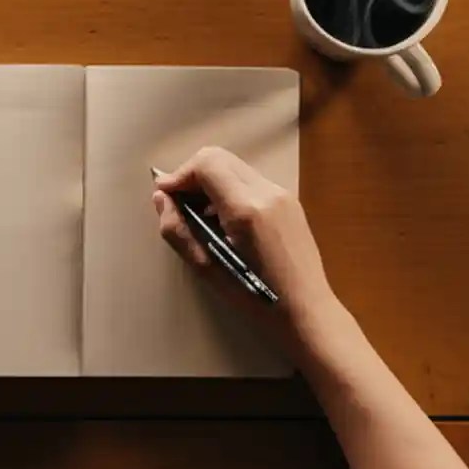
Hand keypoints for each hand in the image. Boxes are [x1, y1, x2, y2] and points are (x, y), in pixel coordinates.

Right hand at [152, 146, 334, 319]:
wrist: (307, 311)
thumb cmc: (257, 300)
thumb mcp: (207, 270)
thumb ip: (178, 231)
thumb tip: (162, 199)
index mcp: (247, 210)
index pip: (206, 164)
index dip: (179, 175)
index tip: (166, 196)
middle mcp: (268, 193)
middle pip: (219, 158)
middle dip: (192, 176)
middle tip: (179, 206)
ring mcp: (282, 194)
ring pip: (234, 167)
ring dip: (210, 183)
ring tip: (200, 217)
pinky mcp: (289, 201)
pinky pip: (249, 181)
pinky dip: (228, 190)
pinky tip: (224, 221)